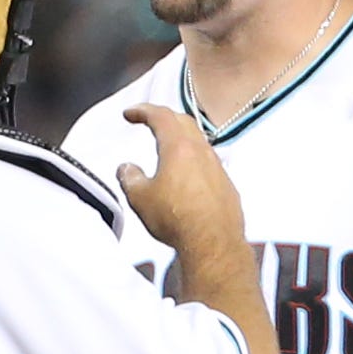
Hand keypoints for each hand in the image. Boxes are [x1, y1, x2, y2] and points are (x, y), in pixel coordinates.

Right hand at [115, 104, 248, 261]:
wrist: (213, 243)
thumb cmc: (177, 219)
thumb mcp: (139, 198)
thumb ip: (129, 178)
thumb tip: (126, 169)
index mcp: (178, 148)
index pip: (160, 116)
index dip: (142, 110)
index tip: (130, 113)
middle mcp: (201, 152)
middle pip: (184, 122)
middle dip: (164, 117)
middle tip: (150, 121)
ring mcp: (217, 167)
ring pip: (199, 142)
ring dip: (181, 138)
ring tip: (167, 147)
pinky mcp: (226, 185)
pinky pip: (208, 163)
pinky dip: (193, 160)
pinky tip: (186, 175)